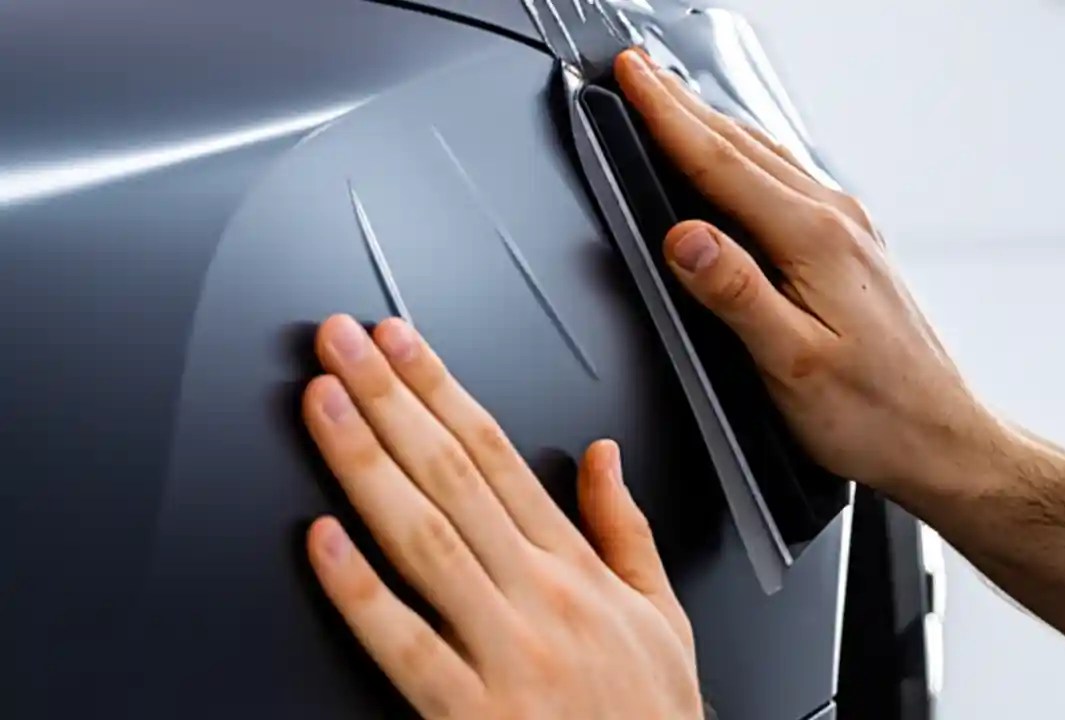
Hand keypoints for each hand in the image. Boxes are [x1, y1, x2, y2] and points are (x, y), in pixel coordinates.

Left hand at [301, 315, 702, 718]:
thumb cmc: (648, 715)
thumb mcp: (662, 612)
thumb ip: (625, 528)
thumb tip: (604, 457)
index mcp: (575, 567)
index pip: (497, 453)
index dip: (441, 389)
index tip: (401, 343)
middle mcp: (537, 596)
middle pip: (452, 475)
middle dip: (392, 399)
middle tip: (342, 344)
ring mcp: (504, 652)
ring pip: (425, 540)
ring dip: (367, 465)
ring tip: (325, 406)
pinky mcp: (469, 714)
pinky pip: (405, 646)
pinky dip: (361, 592)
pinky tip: (323, 540)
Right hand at [616, 50, 1005, 501]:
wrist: (940, 438)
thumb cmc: (872, 414)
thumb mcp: (791, 364)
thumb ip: (736, 295)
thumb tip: (684, 238)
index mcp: (815, 241)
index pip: (721, 164)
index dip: (667, 117)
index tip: (630, 78)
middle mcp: (837, 221)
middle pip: (743, 146)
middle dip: (682, 104)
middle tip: (637, 71)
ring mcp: (849, 231)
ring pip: (768, 158)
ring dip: (714, 125)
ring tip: (674, 102)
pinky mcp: (852, 248)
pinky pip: (789, 180)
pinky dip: (747, 156)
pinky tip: (738, 160)